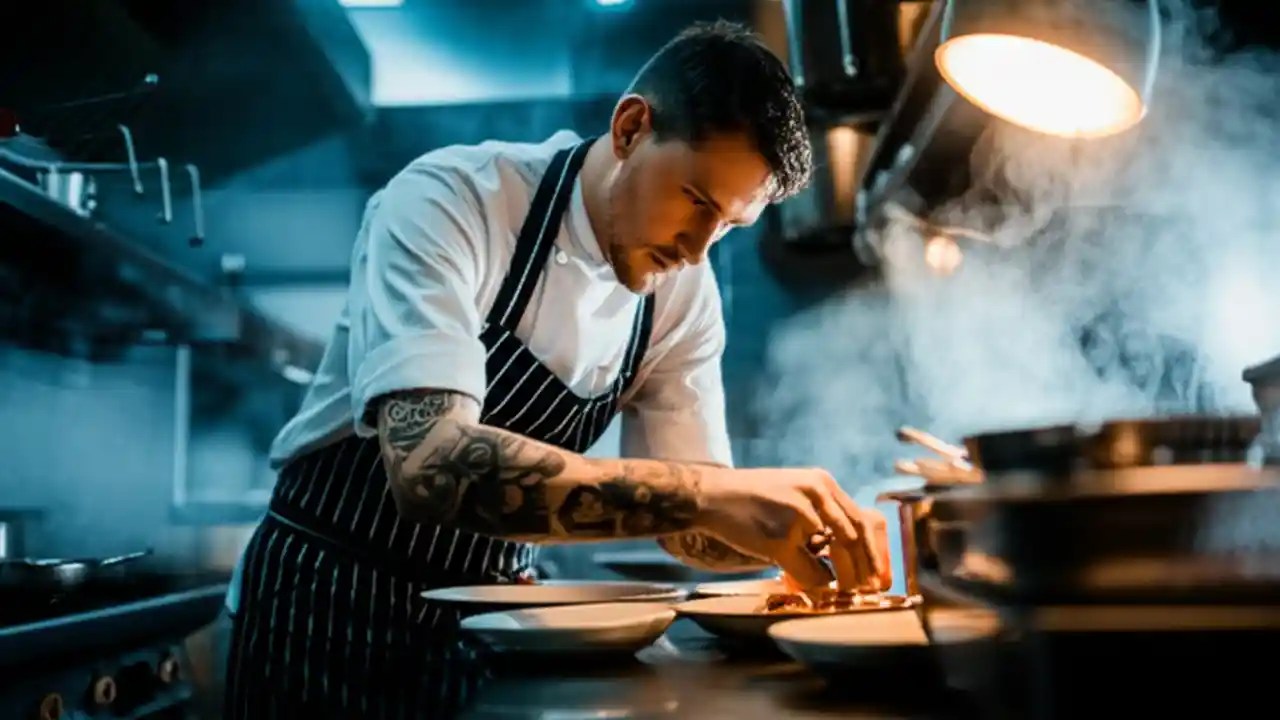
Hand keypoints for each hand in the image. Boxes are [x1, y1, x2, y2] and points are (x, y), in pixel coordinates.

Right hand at [695, 468, 890, 591]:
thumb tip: (842, 549)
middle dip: (866, 567)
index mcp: (821, 483)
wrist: (712, 496)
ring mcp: (798, 514)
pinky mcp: (781, 538)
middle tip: (868, 588)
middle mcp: (816, 492)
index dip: (873, 549)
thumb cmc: (751, 499)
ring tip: (846, 591)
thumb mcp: (792, 492)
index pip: (861, 518)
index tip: (878, 572)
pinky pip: (810, 569)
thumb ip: (818, 514)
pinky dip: (817, 583)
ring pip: (837, 551)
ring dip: (845, 576)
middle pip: (856, 534)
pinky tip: (815, 588)